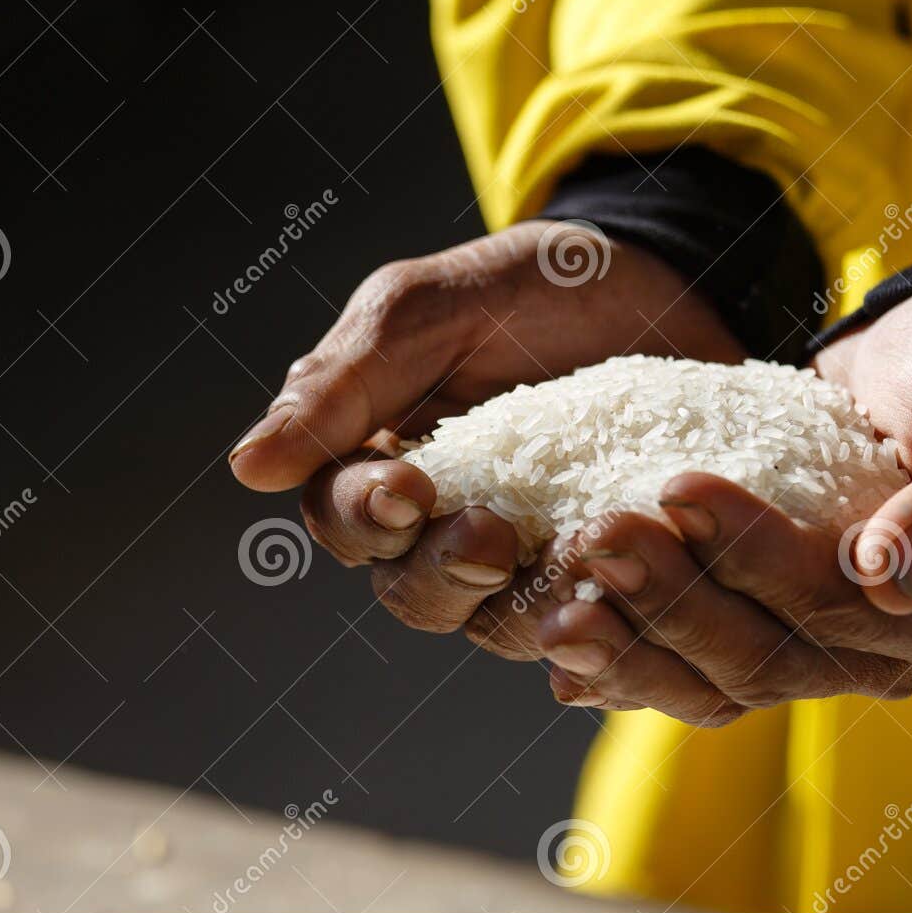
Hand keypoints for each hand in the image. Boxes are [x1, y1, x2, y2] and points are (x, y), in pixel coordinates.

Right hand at [229, 220, 744, 641]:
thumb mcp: (429, 310)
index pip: (344, 518)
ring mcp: (529, 559)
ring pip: (496, 626)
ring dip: (521, 608)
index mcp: (383, 465)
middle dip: (443, 572)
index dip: (365, 516)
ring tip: (569, 564)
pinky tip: (617, 611)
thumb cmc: (531, 287)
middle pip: (413, 593)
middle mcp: (444, 528)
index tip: (406, 487)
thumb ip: (342, 384)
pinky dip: (601, 630)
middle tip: (489, 538)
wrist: (663, 283)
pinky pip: (593, 629)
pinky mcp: (608, 574)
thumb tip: (248, 468)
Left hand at [529, 280, 911, 720]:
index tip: (678, 487)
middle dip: (673, 597)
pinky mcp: (767, 631)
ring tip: (557, 594)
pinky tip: (557, 646)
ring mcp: (823, 653)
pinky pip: (692, 670)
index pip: (839, 607)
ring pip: (718, 678)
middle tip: (596, 532)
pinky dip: (628, 663)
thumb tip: (896, 578)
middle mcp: (889, 659)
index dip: (754, 558)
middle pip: (766, 655)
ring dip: (634, 639)